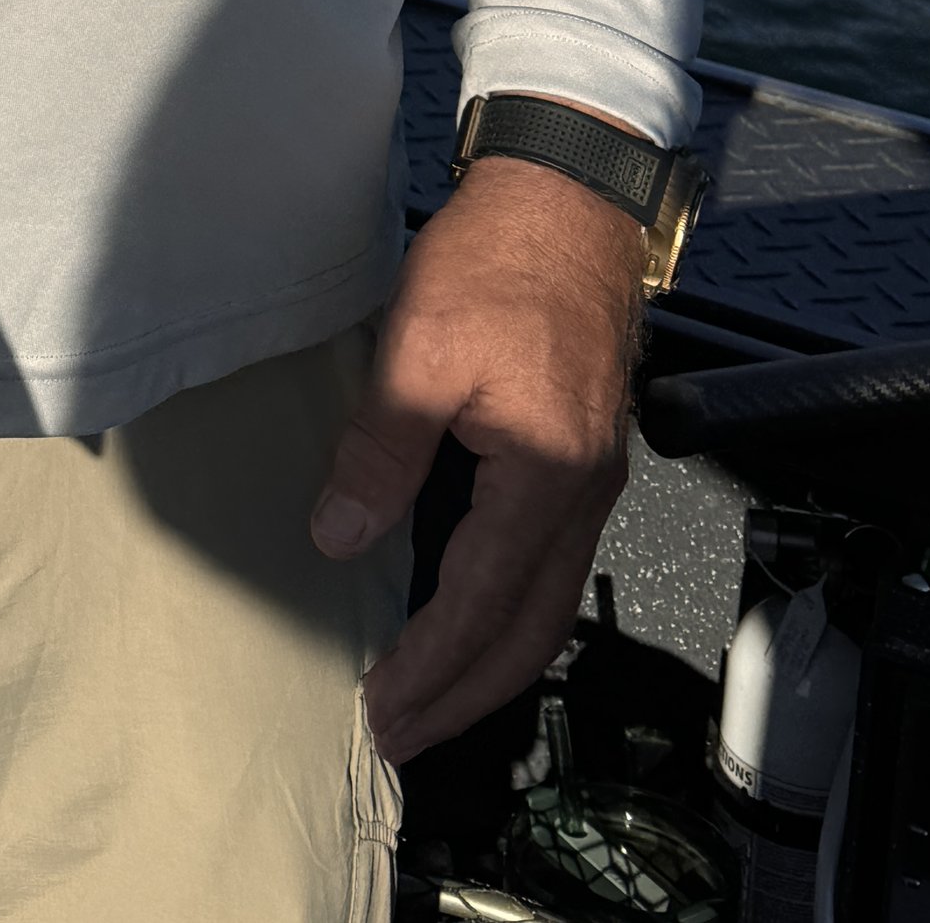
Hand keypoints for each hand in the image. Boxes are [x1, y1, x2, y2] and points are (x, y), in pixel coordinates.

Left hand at [310, 151, 644, 761]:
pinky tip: (469, 612)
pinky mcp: (582, 450)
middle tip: (405, 736)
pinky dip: (509, 608)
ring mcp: (591, 475)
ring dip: (490, 660)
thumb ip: (382, 451)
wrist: (569, 194)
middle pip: (531, 629)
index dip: (429, 667)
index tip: (381, 711)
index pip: (481, 604)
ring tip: (430, 696)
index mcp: (544, 476)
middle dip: (468, 694)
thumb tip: (338, 537)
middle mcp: (582, 492)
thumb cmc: (499, 260)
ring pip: (548, 602)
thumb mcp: (422, 348)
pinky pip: (551, 560)